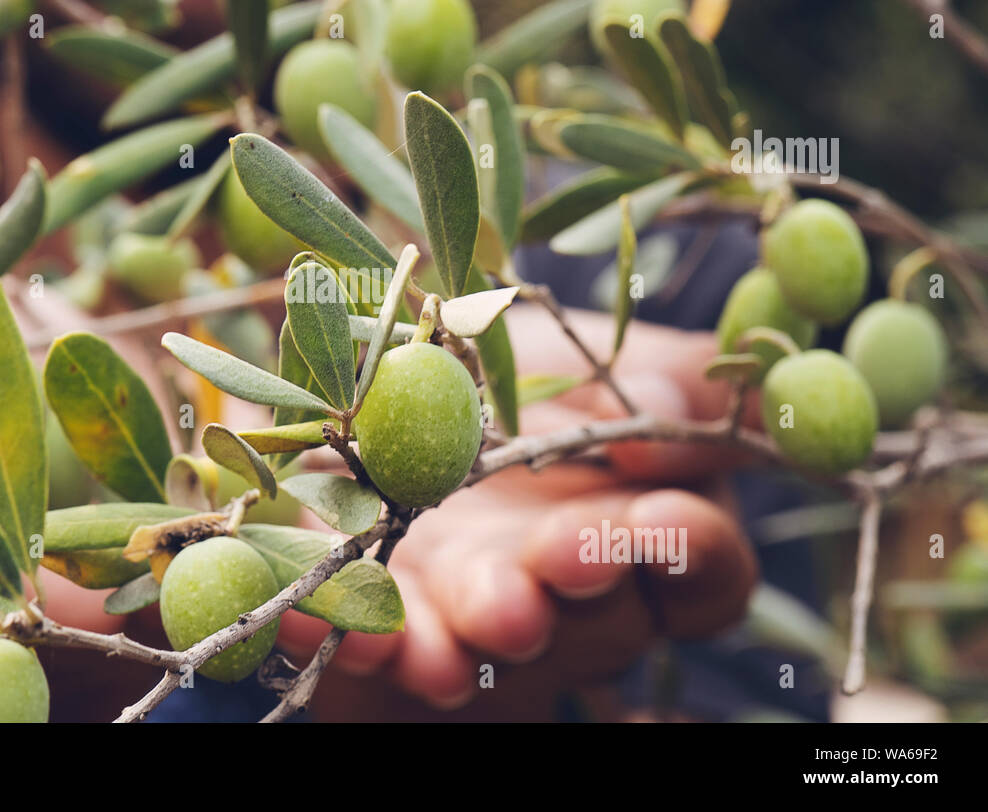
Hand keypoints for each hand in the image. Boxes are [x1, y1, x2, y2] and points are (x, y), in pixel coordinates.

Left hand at [275, 306, 759, 717]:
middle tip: (551, 571)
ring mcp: (467, 621)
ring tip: (446, 642)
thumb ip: (653, 369)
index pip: (700, 572)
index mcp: (632, 530)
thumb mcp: (581, 352)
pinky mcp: (379, 628)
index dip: (692, 552)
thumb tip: (660, 411)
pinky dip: (335, 629)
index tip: (663, 516)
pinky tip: (308, 615)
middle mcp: (561, 595)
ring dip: (463, 645)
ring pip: (481, 657)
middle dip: (570, 596)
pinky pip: (362, 644)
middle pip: (596, 624)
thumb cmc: (502, 376)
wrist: (377, 390)